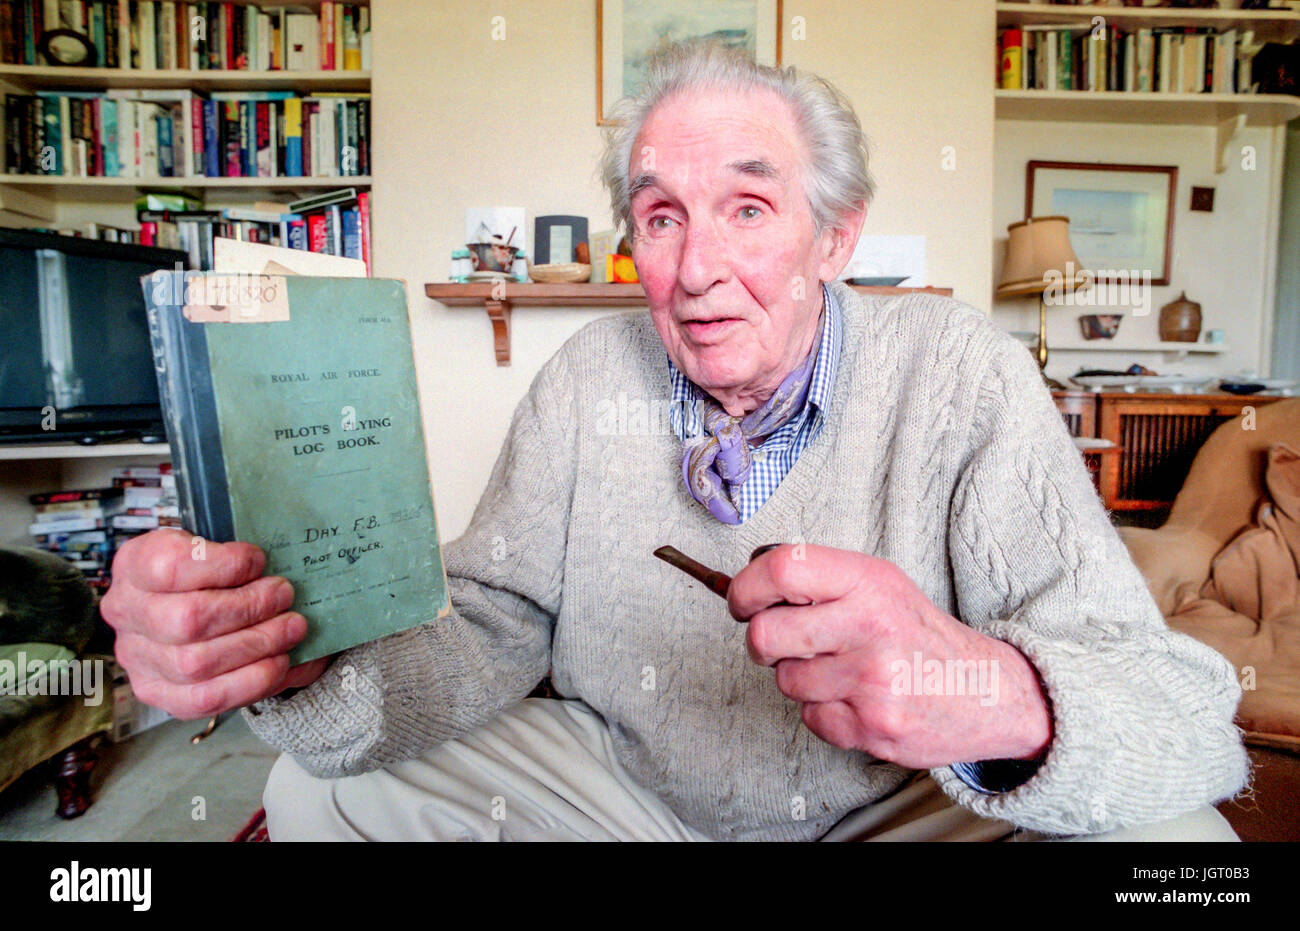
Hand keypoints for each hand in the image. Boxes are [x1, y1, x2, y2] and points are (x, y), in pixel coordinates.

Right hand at [100, 529, 330, 718]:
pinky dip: (253, 680)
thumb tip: (286, 564)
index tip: (257, 561)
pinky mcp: (158, 692)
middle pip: (189, 618)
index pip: (170, 566)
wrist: (188, 606)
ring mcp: (137, 657)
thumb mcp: (214, 545)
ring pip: (198, 663)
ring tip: (291, 627)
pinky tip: (278, 661)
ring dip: (258, 644)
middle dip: (250, 607)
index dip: (223, 565)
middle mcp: (126, 612)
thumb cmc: (208, 573)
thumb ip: (238, 553)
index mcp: (135, 564)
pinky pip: (206, 697)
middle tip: (284, 595)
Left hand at [727, 544, 1051, 768]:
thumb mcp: (880, 585)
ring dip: (800, 678)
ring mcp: (871, 681)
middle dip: (764, 642)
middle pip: (765, 635)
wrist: (987, 692)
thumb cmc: (920, 635)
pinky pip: (810, 718)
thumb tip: (749, 586)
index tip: (743, 602)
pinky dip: (824, 711)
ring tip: (840, 670)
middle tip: (783, 642)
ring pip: (785, 680)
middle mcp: (869, 626)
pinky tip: (856, 699)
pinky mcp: (871, 727)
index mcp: (868, 581)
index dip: (746, 588)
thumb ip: (821, 581)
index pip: (782, 570)